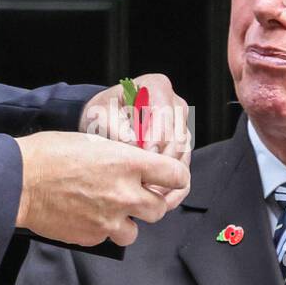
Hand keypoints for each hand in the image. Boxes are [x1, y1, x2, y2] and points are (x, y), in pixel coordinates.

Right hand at [13, 131, 188, 246]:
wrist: (18, 181)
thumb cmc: (49, 154)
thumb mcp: (93, 140)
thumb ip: (121, 157)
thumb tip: (135, 166)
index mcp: (128, 163)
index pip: (175, 175)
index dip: (176, 178)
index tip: (170, 180)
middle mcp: (125, 194)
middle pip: (160, 208)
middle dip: (149, 203)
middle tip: (133, 196)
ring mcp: (110, 219)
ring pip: (135, 231)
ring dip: (126, 222)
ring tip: (107, 210)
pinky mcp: (93, 237)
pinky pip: (108, 238)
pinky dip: (101, 230)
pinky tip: (86, 216)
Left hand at [78, 73, 192, 212]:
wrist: (104, 120)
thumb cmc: (102, 114)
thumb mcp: (101, 116)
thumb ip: (117, 129)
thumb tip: (135, 146)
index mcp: (156, 86)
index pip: (164, 115)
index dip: (155, 139)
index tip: (143, 158)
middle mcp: (174, 103)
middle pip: (178, 136)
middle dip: (162, 163)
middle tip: (145, 182)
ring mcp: (180, 125)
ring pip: (184, 154)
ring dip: (168, 177)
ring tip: (149, 194)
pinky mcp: (182, 145)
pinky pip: (184, 166)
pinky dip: (174, 184)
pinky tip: (161, 198)